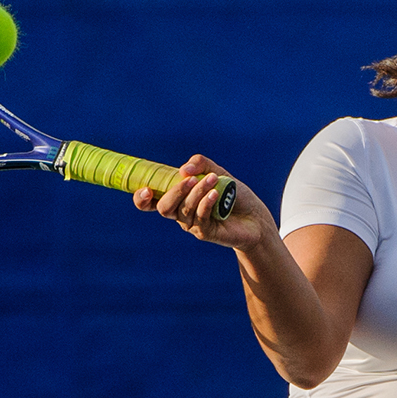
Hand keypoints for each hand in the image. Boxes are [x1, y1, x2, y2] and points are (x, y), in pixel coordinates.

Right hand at [133, 155, 276, 251]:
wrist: (254, 215)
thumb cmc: (233, 194)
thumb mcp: (217, 172)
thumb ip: (200, 164)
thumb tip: (184, 169)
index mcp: (178, 198)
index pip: (151, 202)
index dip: (142, 198)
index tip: (146, 189)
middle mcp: (181, 213)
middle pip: (164, 207)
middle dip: (175, 191)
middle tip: (191, 179)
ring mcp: (191, 225)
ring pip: (184, 210)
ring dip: (197, 192)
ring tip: (214, 180)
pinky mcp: (204, 233)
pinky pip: (199, 218)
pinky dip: (205, 203)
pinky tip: (215, 194)